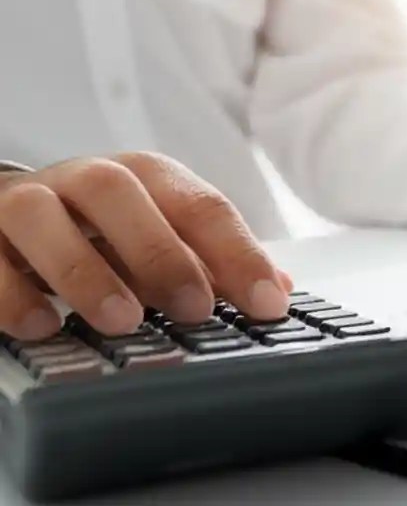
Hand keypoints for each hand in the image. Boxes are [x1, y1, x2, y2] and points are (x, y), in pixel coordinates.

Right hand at [0, 153, 291, 339]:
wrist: (7, 219)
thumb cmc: (100, 234)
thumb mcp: (162, 241)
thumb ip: (214, 264)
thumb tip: (280, 292)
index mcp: (144, 179)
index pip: (200, 204)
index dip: (238, 253)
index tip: (267, 304)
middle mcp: (82, 180)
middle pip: (118, 193)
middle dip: (160, 251)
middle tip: (192, 307)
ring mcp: (22, 203)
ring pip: (41, 216)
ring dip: (84, 271)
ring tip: (121, 321)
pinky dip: (11, 292)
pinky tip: (42, 326)